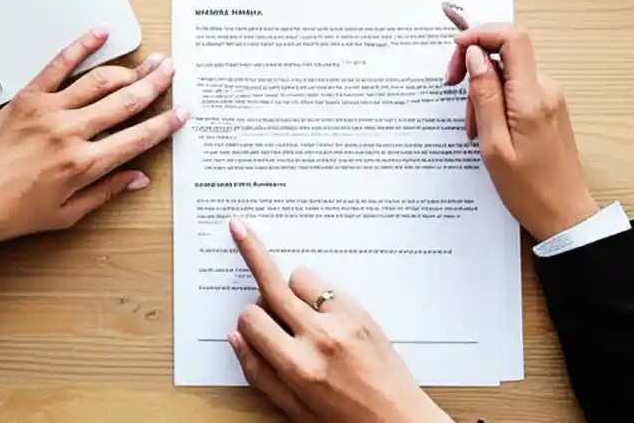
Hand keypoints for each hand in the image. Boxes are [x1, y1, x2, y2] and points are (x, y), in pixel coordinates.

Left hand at [0, 29, 188, 255]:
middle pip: (125, 102)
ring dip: (130, 68)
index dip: (165, 124)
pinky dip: (81, 47)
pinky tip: (100, 35)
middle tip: (173, 72)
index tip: (183, 112)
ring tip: (151, 60)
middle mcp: (70, 133)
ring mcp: (47, 111)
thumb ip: (105, 192)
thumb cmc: (7, 214)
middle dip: (155, 85)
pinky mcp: (25, 98)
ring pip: (100, 81)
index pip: (137, 138)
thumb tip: (138, 179)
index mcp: (83, 165)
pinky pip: (59, 65)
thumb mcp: (64, 214)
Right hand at [227, 221, 452, 422]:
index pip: (252, 319)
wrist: (398, 421)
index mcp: (298, 367)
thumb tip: (235, 338)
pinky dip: (319, 296)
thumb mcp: (294, 410)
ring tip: (303, 316)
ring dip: (292, 290)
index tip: (251, 324)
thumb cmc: (346, 420)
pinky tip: (327, 320)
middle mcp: (319, 339)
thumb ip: (259, 373)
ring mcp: (343, 321)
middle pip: (272, 284)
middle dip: (251, 253)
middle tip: (240, 228)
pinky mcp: (361, 312)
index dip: (247, 321)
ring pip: (299, 278)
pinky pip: (327, 286)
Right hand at [441, 19, 597, 240]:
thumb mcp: (494, 146)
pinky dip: (495, 102)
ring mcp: (549, 98)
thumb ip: (484, 96)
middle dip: (474, 68)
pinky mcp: (547, 108)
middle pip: (505, 53)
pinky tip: (487, 130)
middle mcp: (546, 91)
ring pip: (507, 74)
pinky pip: (515, 90)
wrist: (565, 215)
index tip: (455, 50)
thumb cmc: (529, 190)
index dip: (480, 34)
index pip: (512, 38)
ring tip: (473, 129)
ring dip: (482, 92)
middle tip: (450, 89)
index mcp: (532, 99)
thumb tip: (474, 55)